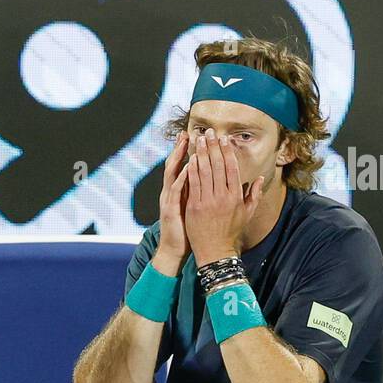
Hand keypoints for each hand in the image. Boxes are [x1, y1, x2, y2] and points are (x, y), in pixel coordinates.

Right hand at [155, 132, 191, 268]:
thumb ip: (201, 193)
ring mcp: (170, 200)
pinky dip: (181, 178)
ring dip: (179, 158)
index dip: (189, 152)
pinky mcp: (170, 209)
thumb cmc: (190, 230)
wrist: (176, 249)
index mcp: (180, 191)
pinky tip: (188, 167)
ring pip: (173, 173)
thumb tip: (212, 181)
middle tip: (188, 133)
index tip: (197, 138)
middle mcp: (172, 192)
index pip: (184, 166)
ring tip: (186, 143)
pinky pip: (176, 190)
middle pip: (175, 165)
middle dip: (181, 149)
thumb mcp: (196, 208)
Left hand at [183, 129, 264, 264]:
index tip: (224, 139)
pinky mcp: (194, 206)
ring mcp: (208, 201)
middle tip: (209, 132)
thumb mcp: (247, 213)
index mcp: (236, 196)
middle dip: (213, 147)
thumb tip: (259, 177)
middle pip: (218, 166)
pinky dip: (192, 170)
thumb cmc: (231, 232)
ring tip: (199, 140)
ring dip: (201, 153)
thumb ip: (253, 194)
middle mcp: (223, 196)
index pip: (232, 168)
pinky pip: (193, 184)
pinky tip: (190, 158)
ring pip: (204, 172)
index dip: (227, 152)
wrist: (216, 251)